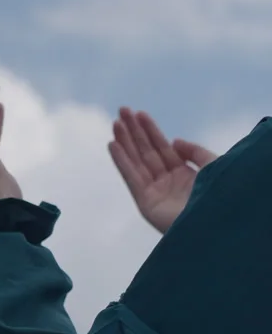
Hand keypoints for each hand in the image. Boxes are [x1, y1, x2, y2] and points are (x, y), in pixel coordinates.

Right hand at [108, 108, 216, 233]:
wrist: (215, 223)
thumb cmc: (219, 197)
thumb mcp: (213, 166)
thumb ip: (195, 152)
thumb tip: (174, 141)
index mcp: (184, 175)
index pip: (162, 148)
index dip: (151, 130)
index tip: (139, 113)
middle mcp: (168, 183)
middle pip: (146, 152)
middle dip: (134, 131)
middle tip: (122, 110)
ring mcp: (156, 194)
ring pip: (136, 162)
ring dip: (124, 142)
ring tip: (115, 123)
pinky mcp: (146, 204)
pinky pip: (131, 178)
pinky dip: (121, 161)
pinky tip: (113, 144)